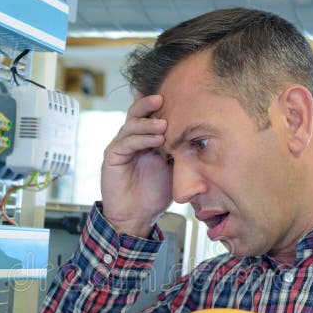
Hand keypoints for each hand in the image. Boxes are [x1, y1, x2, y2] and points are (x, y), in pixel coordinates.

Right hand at [101, 94, 171, 236]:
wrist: (137, 217)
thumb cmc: (155, 194)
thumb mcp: (174, 169)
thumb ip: (180, 151)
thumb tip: (199, 134)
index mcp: (147, 139)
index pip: (152, 115)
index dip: (161, 105)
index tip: (175, 94)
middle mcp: (133, 138)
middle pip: (138, 113)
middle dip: (149, 104)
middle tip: (162, 98)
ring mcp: (121, 146)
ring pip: (131, 125)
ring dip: (148, 123)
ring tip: (163, 124)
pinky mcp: (112, 156)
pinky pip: (125, 142)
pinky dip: (141, 139)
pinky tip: (155, 140)